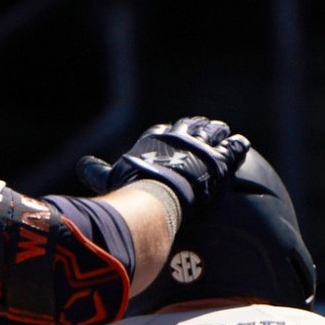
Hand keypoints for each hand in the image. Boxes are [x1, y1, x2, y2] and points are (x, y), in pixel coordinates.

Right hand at [76, 117, 249, 214]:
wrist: (157, 196)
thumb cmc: (133, 191)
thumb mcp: (110, 180)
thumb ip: (97, 172)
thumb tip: (82, 164)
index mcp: (154, 139)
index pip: (162, 131)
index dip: (168, 132)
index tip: (172, 133)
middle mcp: (177, 137)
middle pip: (189, 127)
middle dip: (195, 127)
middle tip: (203, 128)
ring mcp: (199, 147)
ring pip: (211, 132)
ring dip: (217, 131)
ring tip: (223, 131)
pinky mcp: (218, 160)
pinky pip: (232, 148)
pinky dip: (237, 145)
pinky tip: (242, 144)